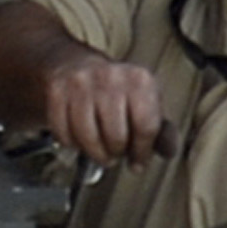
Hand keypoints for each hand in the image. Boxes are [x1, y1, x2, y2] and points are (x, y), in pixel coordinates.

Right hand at [33, 48, 170, 163]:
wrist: (75, 65)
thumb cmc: (115, 91)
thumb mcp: (144, 103)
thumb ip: (160, 130)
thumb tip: (169, 150)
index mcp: (140, 79)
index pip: (146, 127)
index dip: (142, 152)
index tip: (138, 162)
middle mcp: (111, 77)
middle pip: (116, 136)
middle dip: (117, 153)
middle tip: (115, 152)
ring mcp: (81, 83)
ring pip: (88, 138)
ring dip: (95, 153)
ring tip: (100, 151)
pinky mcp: (56, 91)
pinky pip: (64, 133)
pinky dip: (71, 144)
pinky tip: (79, 139)